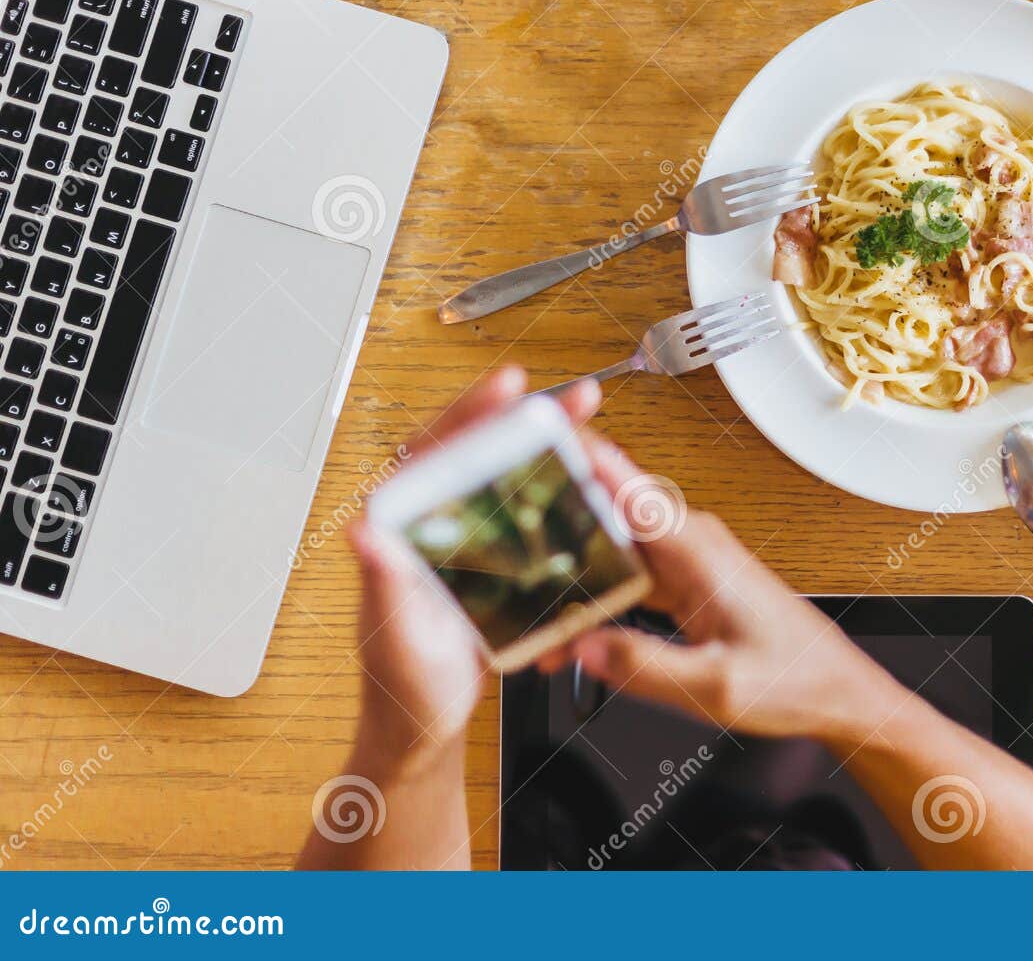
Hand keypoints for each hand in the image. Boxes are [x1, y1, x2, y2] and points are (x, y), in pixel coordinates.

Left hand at [346, 367, 601, 775]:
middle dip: (523, 417)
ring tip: (586, 423)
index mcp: (398, 531)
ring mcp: (462, 541)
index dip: (471, 413)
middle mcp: (429, 526)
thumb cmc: (402, 688)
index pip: (432, 453)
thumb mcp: (394, 635)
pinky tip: (588, 482)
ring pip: (504, 477)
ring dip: (544, 447)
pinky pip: (523, 513)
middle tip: (572, 399)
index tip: (509, 388)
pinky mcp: (491, 562)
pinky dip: (556, 490)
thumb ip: (383, 583)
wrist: (425, 727)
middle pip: (477, 452)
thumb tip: (362, 528)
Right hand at [538, 441, 904, 742]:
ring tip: (520, 606)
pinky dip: (592, 597)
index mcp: (698, 549)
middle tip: (494, 537)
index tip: (528, 436)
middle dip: (549, 520)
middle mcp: (690, 543)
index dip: (576, 453)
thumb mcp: (717, 688)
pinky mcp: (684, 582)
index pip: (626, 483)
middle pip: (605, 510)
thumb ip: (645, 667)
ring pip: (609, 547)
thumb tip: (581, 647)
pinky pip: (625, 576)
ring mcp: (686, 560)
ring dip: (566, 570)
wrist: (836, 693)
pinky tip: (563, 631)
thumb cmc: (794, 681)